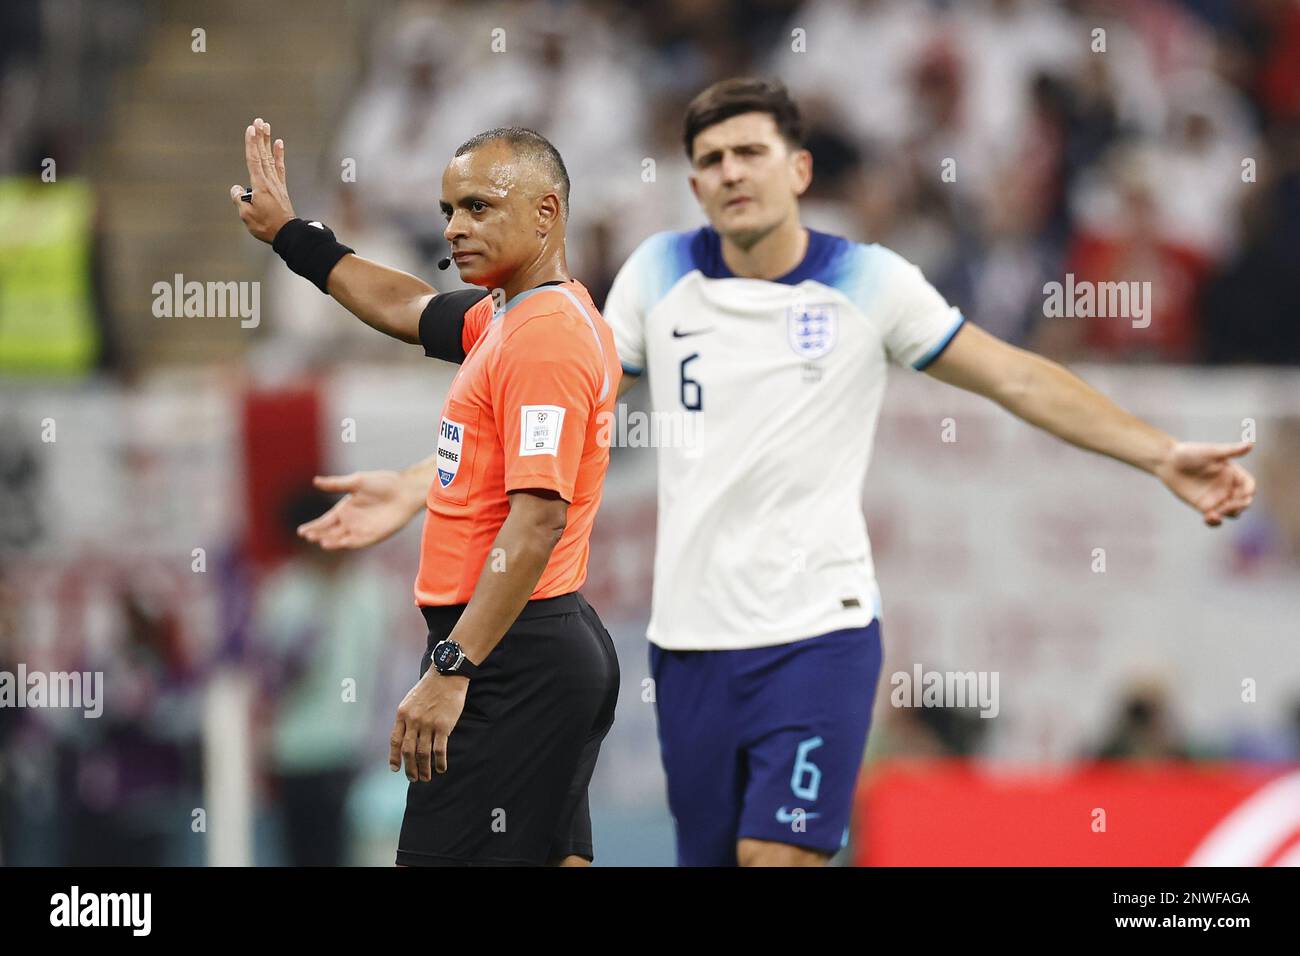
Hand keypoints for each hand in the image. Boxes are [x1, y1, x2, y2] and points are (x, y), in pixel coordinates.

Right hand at [230, 117, 295, 242]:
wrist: (287, 234)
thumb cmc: (266, 226)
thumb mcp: (246, 215)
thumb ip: (240, 199)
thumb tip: (237, 189)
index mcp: (260, 185)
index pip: (253, 160)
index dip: (251, 144)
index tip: (250, 128)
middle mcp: (269, 181)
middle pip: (263, 155)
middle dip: (260, 137)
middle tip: (259, 121)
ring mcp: (277, 183)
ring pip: (271, 158)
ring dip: (268, 141)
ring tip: (266, 127)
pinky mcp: (281, 188)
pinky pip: (279, 167)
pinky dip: (279, 155)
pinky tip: (279, 144)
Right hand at [296, 471, 419, 549]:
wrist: (405, 491)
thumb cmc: (383, 483)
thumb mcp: (356, 482)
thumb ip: (336, 484)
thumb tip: (315, 481)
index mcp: (344, 509)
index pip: (324, 521)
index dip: (313, 526)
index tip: (301, 531)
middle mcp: (351, 521)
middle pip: (330, 532)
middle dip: (319, 534)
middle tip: (308, 535)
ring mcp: (361, 529)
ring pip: (340, 539)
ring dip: (330, 540)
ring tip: (319, 540)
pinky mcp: (373, 536)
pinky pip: (356, 542)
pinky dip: (345, 544)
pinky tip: (336, 543)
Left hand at [390, 670, 467, 781]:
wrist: (447, 674)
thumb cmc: (430, 687)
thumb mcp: (411, 700)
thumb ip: (407, 716)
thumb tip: (405, 734)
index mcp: (402, 714)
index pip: (395, 741)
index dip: (394, 757)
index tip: (395, 769)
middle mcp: (413, 721)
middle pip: (408, 751)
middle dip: (410, 768)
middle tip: (413, 778)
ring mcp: (428, 724)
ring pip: (423, 753)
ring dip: (424, 769)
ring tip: (426, 778)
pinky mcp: (443, 725)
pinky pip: (439, 749)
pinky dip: (439, 762)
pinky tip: (441, 768)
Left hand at [1154, 440, 1255, 526]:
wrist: (1168, 462)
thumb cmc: (1190, 453)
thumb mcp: (1211, 452)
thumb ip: (1231, 451)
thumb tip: (1251, 444)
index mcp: (1233, 474)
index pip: (1249, 486)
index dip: (1249, 492)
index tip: (1243, 495)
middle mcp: (1227, 486)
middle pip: (1243, 502)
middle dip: (1240, 506)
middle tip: (1227, 506)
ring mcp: (1217, 497)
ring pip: (1232, 512)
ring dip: (1229, 514)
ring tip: (1215, 513)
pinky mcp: (1204, 506)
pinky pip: (1215, 518)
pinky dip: (1215, 522)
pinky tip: (1209, 518)